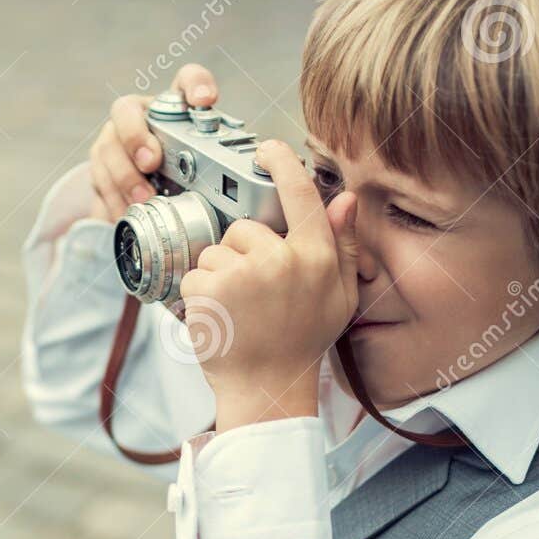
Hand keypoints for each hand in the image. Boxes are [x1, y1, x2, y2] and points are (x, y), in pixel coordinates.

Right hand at [86, 64, 217, 222]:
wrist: (147, 188)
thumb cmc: (182, 172)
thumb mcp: (204, 165)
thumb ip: (218, 163)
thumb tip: (246, 182)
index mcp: (173, 106)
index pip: (188, 79)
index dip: (196, 84)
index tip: (206, 100)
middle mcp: (139, 114)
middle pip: (126, 110)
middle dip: (137, 137)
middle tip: (151, 161)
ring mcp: (114, 138)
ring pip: (108, 147)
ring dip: (124, 174)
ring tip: (143, 197)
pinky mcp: (100, 165)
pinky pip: (98, 177)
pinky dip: (112, 198)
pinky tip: (125, 212)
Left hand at [177, 140, 360, 431]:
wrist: (267, 390)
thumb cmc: (302, 344)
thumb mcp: (339, 296)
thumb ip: (343, 246)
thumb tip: (344, 199)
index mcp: (316, 257)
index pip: (301, 195)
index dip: (283, 162)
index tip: (269, 149)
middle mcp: (282, 260)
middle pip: (245, 228)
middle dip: (242, 254)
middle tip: (253, 294)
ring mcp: (243, 274)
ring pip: (215, 252)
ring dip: (218, 277)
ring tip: (237, 310)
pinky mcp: (211, 290)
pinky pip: (194, 275)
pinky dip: (198, 296)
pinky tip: (219, 319)